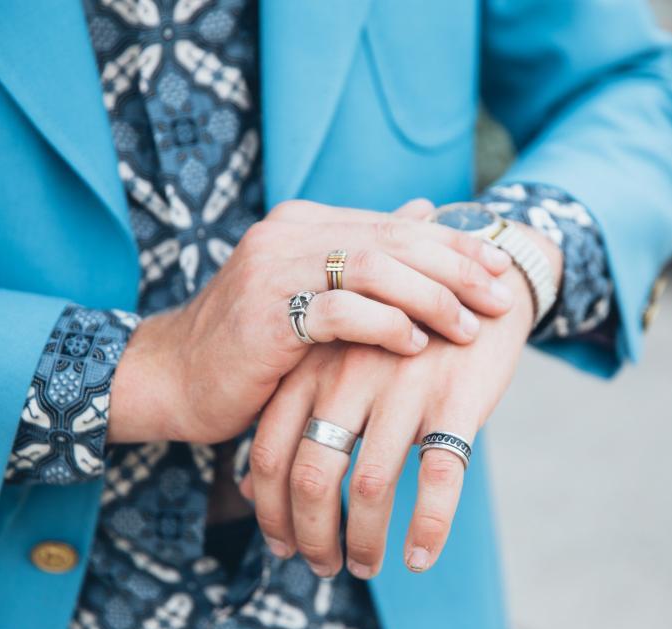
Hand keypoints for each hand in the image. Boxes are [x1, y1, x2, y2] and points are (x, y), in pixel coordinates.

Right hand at [108, 199, 514, 444]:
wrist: (172, 377)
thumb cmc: (251, 343)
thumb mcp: (310, 292)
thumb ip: (364, 252)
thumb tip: (423, 209)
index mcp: (306, 224)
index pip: (397, 225)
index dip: (455, 244)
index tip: (499, 269)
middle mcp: (291, 235)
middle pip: (394, 240)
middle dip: (457, 269)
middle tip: (499, 298)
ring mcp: (275, 270)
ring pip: (374, 268)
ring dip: (431, 298)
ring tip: (468, 327)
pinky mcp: (267, 314)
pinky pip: (341, 311)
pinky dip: (386, 324)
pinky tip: (415, 344)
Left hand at [241, 227, 561, 576]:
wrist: (477, 283)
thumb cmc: (396, 336)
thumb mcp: (334, 362)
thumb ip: (290, 418)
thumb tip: (245, 490)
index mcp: (310, 367)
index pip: (270, 452)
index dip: (269, 511)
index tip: (281, 546)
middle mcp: (348, 376)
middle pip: (311, 476)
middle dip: (310, 535)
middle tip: (322, 567)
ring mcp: (402, 386)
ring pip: (369, 486)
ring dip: (364, 541)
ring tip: (367, 566)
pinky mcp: (456, 397)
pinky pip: (437, 476)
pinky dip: (427, 527)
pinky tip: (419, 556)